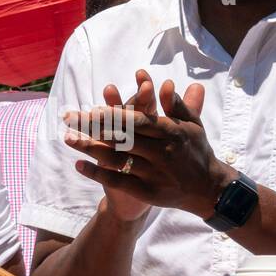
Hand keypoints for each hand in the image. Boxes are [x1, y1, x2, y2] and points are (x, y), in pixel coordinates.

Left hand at [65, 78, 227, 218]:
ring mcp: (153, 173)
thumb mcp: (192, 124)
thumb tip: (166, 83)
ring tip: (68, 138)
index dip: (115, 115)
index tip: (93, 109)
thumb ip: (177, 104)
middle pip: (121, 137)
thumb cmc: (197, 150)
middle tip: (70, 118)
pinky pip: (119, 181)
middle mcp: (161, 152)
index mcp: (170, 132)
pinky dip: (98, 173)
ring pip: (117, 159)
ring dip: (90, 148)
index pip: (138, 121)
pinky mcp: (147, 191)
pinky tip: (79, 165)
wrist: (208, 188)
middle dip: (94, 127)